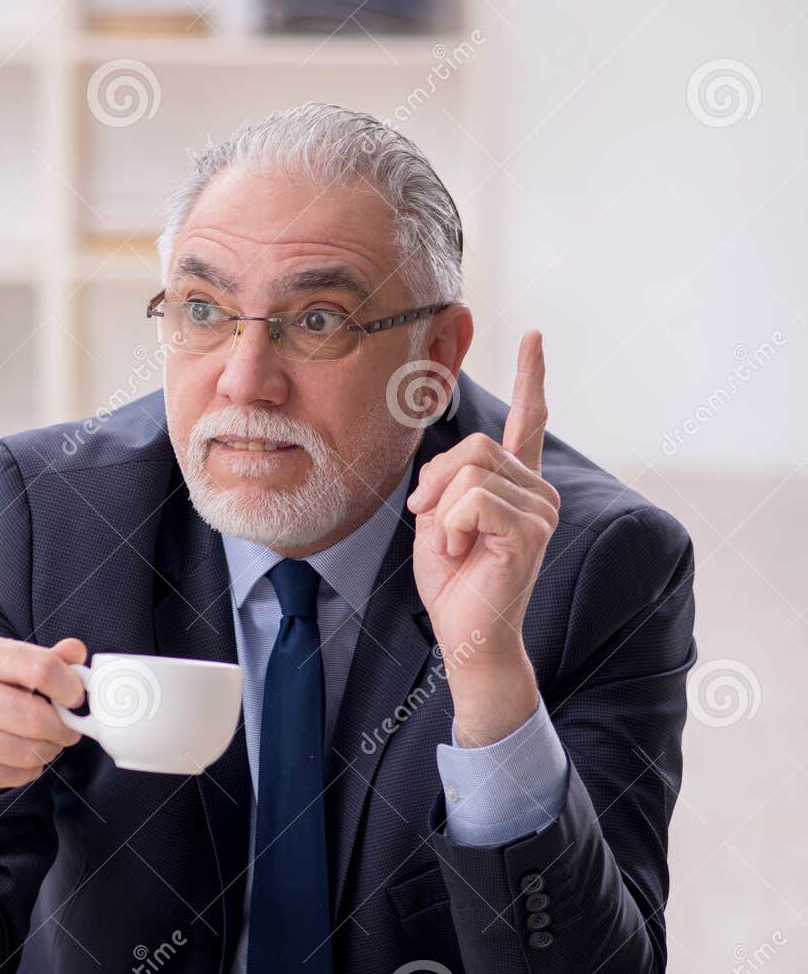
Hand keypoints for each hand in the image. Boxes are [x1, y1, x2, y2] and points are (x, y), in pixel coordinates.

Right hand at [0, 635, 86, 855]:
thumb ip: (39, 660)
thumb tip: (76, 650)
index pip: (40, 667)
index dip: (70, 687)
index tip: (76, 698)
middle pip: (37, 716)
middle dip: (63, 728)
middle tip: (66, 730)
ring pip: (29, 750)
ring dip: (47, 752)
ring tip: (40, 745)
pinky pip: (14, 774)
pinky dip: (26, 771)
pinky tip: (14, 762)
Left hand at [407, 331, 559, 745]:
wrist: (466, 636)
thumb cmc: (453, 584)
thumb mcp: (437, 519)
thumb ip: (446, 482)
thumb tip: (448, 464)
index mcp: (517, 486)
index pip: (528, 420)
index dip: (531, 377)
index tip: (533, 337)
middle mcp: (538, 491)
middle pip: (471, 447)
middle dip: (435, 486)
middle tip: (434, 527)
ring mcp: (540, 510)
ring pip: (468, 473)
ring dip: (442, 515)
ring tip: (454, 548)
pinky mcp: (531, 530)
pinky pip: (472, 500)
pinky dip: (450, 528)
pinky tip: (461, 554)